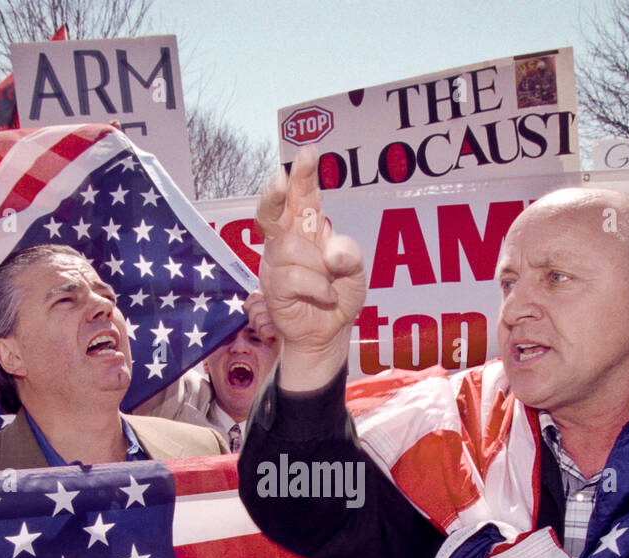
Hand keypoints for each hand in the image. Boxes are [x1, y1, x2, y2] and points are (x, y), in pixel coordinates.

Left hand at [244, 289, 277, 346]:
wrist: (282, 347)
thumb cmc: (270, 331)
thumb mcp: (261, 315)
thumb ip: (256, 305)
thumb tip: (246, 305)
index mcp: (274, 299)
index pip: (255, 295)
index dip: (249, 306)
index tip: (254, 314)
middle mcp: (279, 305)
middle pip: (254, 308)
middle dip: (253, 320)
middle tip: (262, 326)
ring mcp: (282, 317)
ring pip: (259, 320)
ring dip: (259, 330)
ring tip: (267, 332)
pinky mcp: (283, 329)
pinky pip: (264, 330)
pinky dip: (265, 337)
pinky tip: (272, 338)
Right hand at [255, 148, 365, 390]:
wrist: (329, 333)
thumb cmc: (340, 295)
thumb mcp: (356, 272)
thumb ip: (350, 255)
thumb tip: (329, 251)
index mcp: (308, 227)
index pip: (304, 195)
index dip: (304, 174)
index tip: (310, 152)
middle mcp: (287, 239)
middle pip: (273, 209)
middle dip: (273, 193)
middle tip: (280, 180)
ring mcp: (276, 262)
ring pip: (291, 249)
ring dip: (318, 269)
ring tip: (328, 285)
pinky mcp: (271, 286)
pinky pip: (292, 277)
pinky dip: (316, 287)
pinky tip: (324, 296)